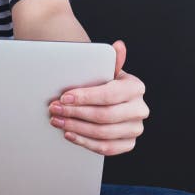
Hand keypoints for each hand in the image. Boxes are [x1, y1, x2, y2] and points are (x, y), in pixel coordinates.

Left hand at [48, 40, 148, 155]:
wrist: (113, 101)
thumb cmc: (107, 83)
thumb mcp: (108, 70)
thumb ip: (112, 60)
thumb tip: (119, 46)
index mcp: (136, 88)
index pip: (109, 95)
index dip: (85, 97)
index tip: (64, 97)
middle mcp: (140, 109)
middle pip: (104, 116)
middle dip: (75, 113)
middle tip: (55, 109)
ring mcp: (135, 129)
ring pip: (103, 134)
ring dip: (76, 128)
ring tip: (58, 120)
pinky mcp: (128, 143)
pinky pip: (106, 148)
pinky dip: (85, 142)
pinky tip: (70, 134)